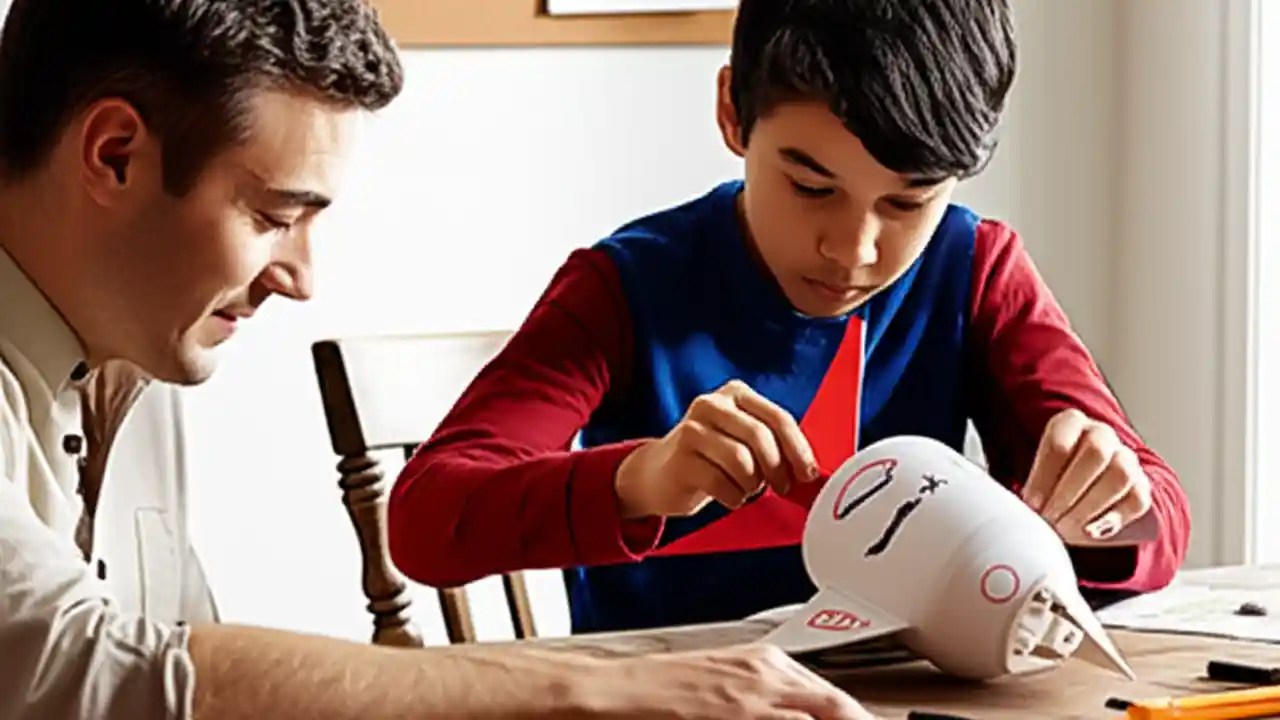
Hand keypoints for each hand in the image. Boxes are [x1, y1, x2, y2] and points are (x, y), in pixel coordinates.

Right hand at [580, 643, 876, 718]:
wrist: (615, 688)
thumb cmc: (660, 690)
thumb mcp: (724, 684)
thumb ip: (765, 698)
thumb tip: (800, 711)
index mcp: (767, 661)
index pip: (832, 696)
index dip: (856, 717)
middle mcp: (767, 673)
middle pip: (838, 705)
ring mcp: (754, 697)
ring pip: (820, 713)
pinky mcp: (738, 714)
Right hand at [614, 380, 820, 518]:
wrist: (658, 474)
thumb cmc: (712, 458)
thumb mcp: (743, 440)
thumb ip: (774, 445)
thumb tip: (810, 472)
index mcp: (735, 393)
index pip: (777, 417)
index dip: (798, 448)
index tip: (808, 474)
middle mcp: (711, 404)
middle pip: (760, 437)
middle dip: (777, 469)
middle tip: (780, 488)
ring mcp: (692, 429)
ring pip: (742, 462)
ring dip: (751, 485)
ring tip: (746, 488)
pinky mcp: (680, 459)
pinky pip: (722, 484)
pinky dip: (733, 498)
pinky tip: (728, 496)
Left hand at [1021, 409, 1152, 544]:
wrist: (1085, 484)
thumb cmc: (1053, 478)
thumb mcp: (1037, 472)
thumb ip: (1032, 486)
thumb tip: (1019, 512)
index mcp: (1070, 423)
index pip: (1060, 442)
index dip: (1045, 477)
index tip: (1032, 504)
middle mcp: (1102, 434)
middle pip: (1095, 453)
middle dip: (1068, 492)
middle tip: (1050, 518)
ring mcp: (1126, 457)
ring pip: (1119, 475)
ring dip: (1089, 506)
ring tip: (1066, 528)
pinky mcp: (1142, 485)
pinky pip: (1136, 500)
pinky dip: (1113, 519)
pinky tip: (1091, 531)